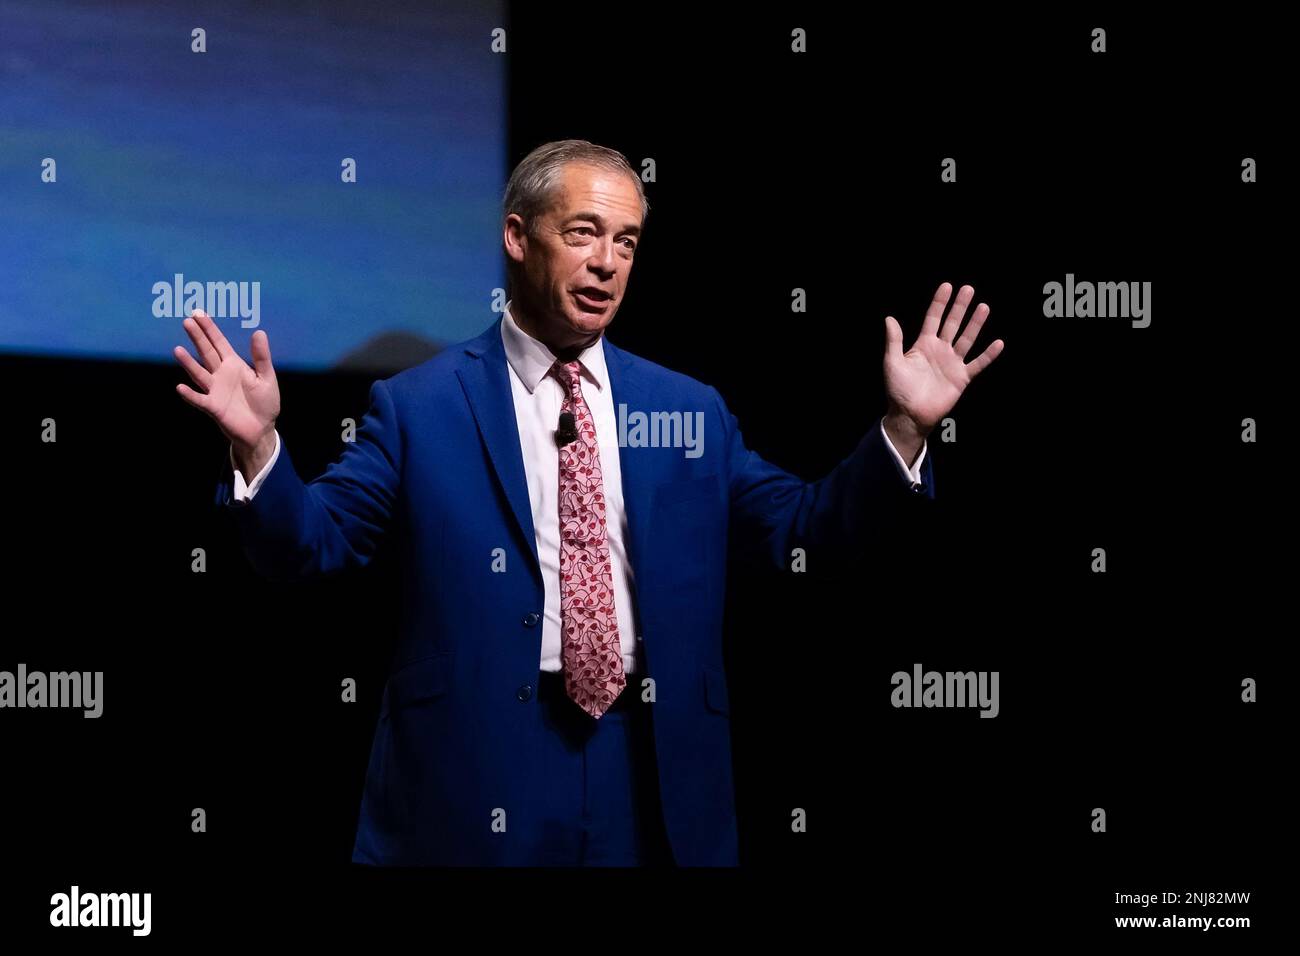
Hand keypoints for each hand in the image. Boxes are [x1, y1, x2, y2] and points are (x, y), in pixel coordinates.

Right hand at [173, 309, 280, 464]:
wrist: (262, 429)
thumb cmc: (264, 402)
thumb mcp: (266, 377)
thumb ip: (261, 357)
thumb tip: (259, 332)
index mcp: (233, 365)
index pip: (219, 343)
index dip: (209, 328)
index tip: (198, 313)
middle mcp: (220, 374)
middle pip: (206, 353)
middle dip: (197, 338)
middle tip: (186, 322)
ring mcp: (214, 390)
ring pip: (199, 374)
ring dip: (189, 363)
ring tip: (177, 350)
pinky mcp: (213, 408)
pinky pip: (200, 400)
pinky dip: (190, 395)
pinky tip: (180, 387)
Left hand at [883, 282, 1003, 442]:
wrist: (910, 415)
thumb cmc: (898, 390)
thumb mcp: (892, 362)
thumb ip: (893, 341)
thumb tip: (889, 318)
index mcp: (923, 345)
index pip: (933, 318)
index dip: (940, 303)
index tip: (947, 286)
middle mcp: (940, 350)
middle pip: (952, 324)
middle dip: (960, 307)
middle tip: (969, 289)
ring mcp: (952, 363)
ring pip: (967, 339)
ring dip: (975, 324)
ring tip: (984, 307)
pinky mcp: (961, 378)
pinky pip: (978, 364)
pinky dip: (988, 355)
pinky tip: (998, 343)